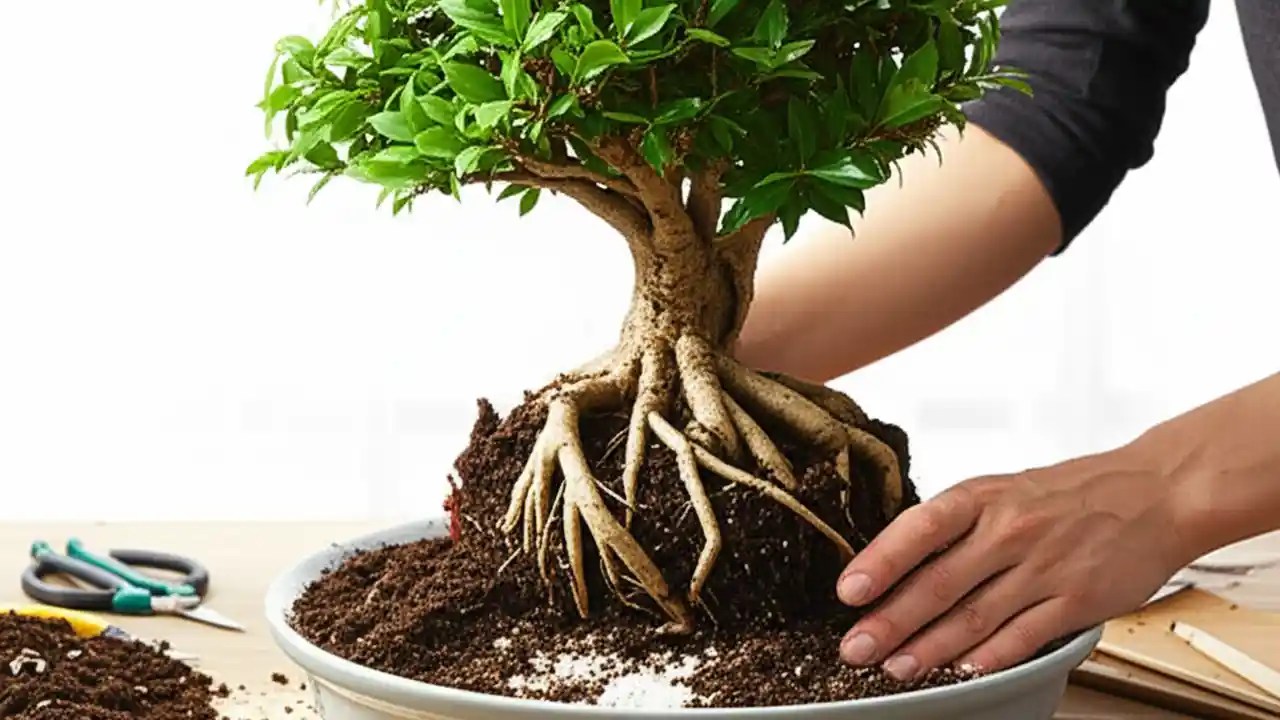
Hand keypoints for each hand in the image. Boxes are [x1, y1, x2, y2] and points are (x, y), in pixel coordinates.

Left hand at [834, 448, 1193, 680]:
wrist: (1155, 493)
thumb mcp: (1002, 489)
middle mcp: (1010, 530)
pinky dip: (991, 656)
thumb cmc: (1069, 493)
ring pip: (975, 616)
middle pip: (939, 582)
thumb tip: (892, 561)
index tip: (849, 590)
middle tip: (856, 647)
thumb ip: (954, 525)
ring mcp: (1044, 567)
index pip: (921, 528)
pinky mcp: (1076, 600)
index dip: (881, 561)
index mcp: (984, 497)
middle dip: (891, 620)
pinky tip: (963, 671)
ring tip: (897, 667)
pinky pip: (1024, 635)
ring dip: (931, 648)